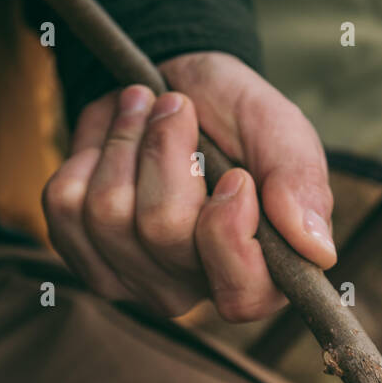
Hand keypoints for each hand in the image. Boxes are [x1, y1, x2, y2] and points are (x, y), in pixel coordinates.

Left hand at [42, 51, 334, 320]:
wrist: (176, 88)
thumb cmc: (238, 119)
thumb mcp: (282, 133)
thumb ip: (300, 185)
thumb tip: (317, 250)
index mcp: (259, 277)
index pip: (240, 294)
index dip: (228, 231)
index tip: (235, 174)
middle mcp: (193, 290)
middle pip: (161, 231)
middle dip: (165, 149)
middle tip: (177, 107)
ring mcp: (131, 280)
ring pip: (107, 212)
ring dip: (124, 140)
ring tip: (145, 110)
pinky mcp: (83, 255)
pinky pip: (64, 201)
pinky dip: (87, 148)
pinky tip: (112, 137)